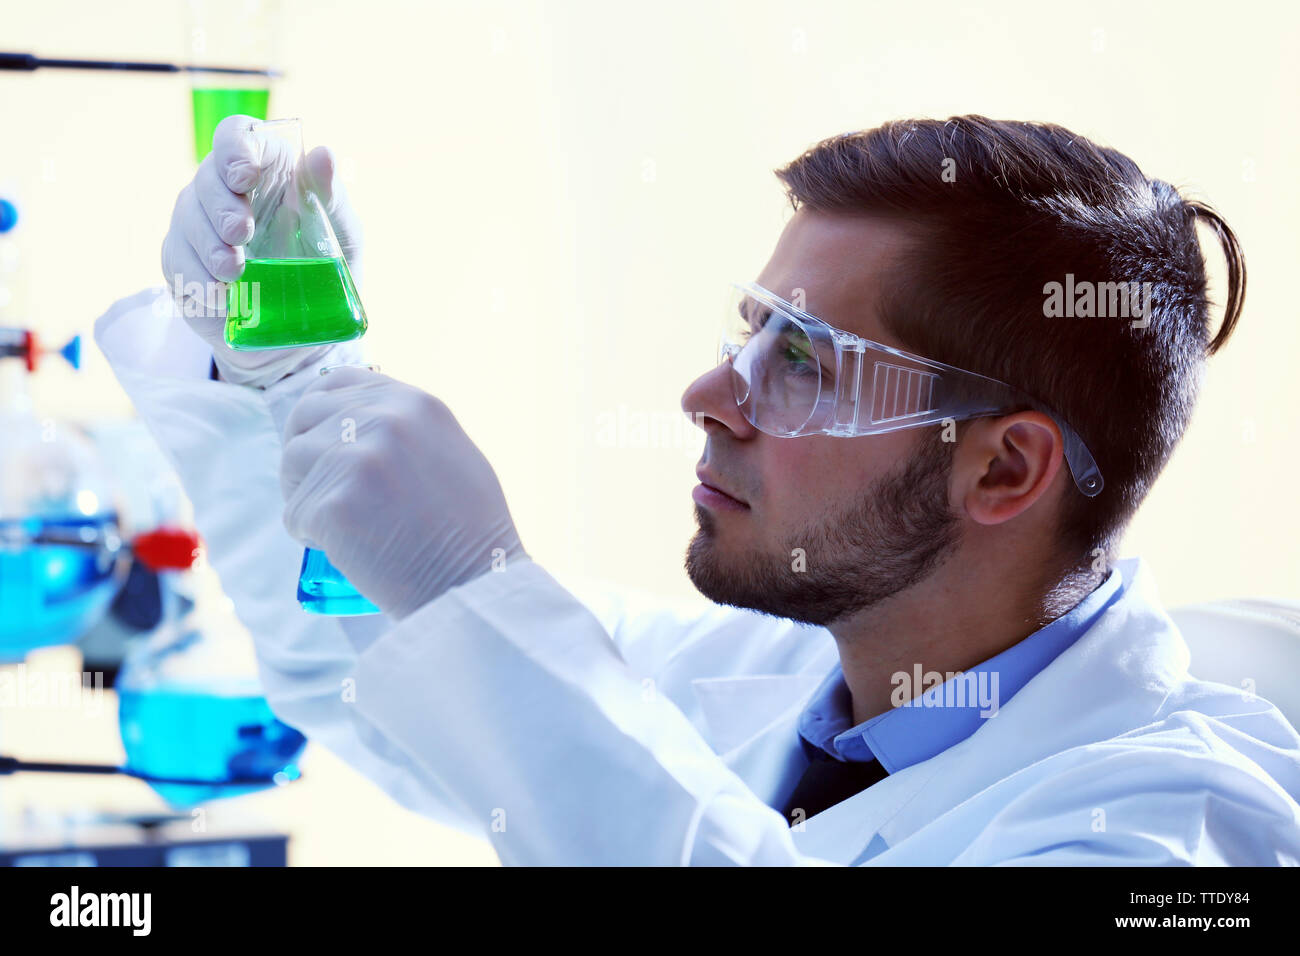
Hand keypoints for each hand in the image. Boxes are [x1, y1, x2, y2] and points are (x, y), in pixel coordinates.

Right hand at [161, 114, 364, 387]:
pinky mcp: (184, 258)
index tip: (245, 176)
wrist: (308, 315)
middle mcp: (225, 186)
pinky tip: (218, 295)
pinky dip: (196, 278)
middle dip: (221, 207)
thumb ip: (329, 193)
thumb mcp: (340, 228)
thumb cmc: (325, 257)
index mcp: (265, 166)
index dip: (234, 150)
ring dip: (208, 246)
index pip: (236, 136)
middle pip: (207, 179)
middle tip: (241, 233)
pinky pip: (177, 261)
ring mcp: (200, 221)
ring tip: (232, 271)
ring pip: (187, 219)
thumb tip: (324, 154)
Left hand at [280, 368, 526, 618]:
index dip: (319, 414)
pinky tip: (348, 548)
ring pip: (293, 465)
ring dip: (306, 497)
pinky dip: (311, 536)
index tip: (320, 443)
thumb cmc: (469, 531)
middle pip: (304, 421)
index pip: (338, 382)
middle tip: (324, 494)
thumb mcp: (450, 452)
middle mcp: (386, 419)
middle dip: (305, 457)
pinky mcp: (336, 502)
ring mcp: (359, 458)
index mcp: (416, 403)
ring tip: (343, 526)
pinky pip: (295, 514)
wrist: (475, 584)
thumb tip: (351, 421)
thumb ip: (405, 428)